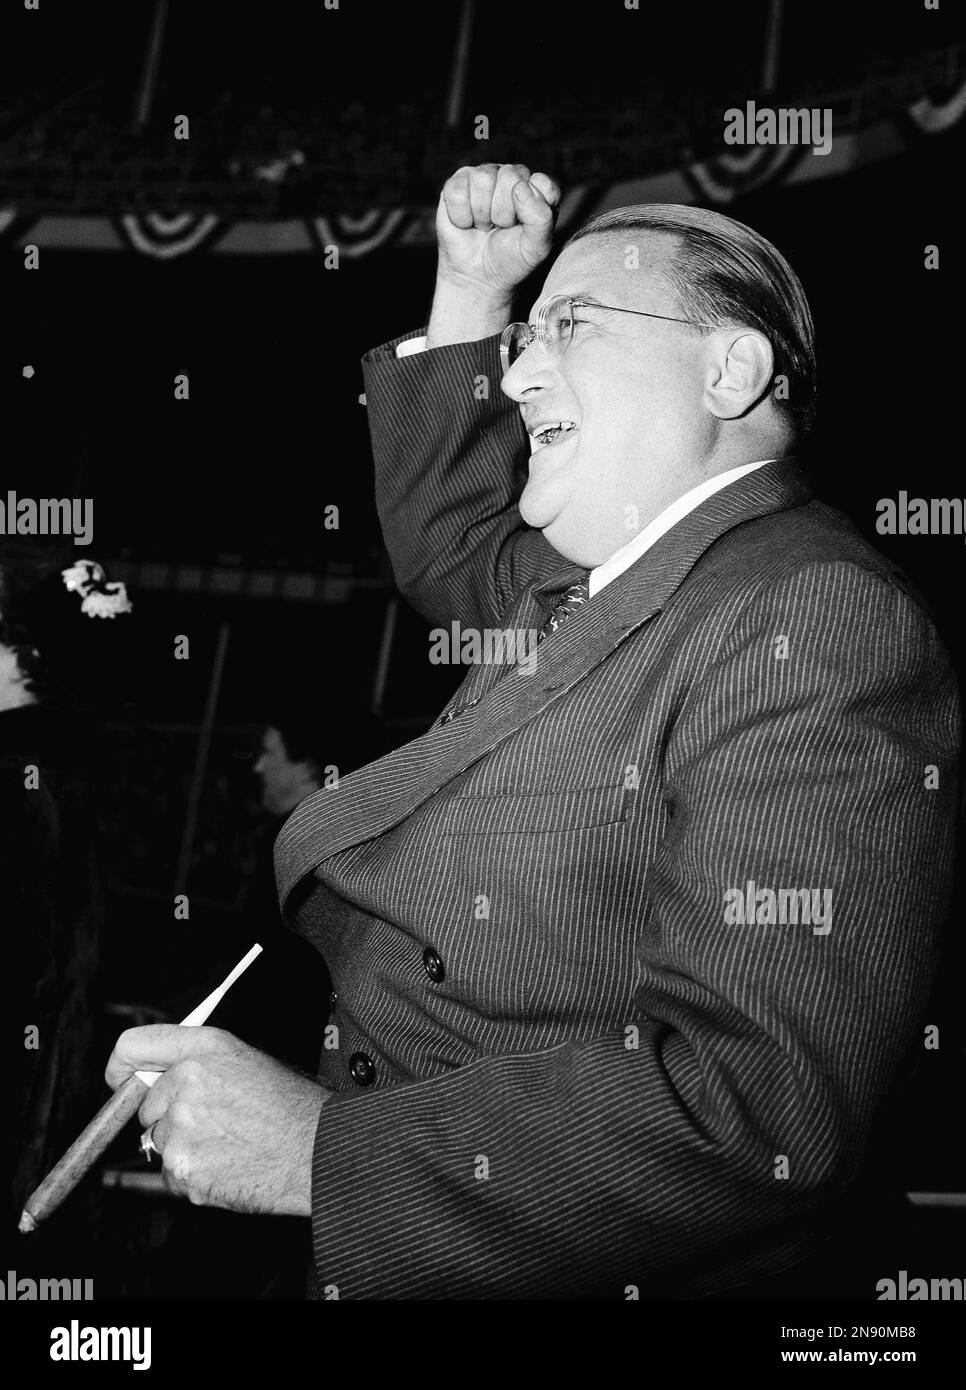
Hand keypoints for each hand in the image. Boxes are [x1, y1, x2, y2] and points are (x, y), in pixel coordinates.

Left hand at [105, 1025, 328, 1216]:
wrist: (317, 1150)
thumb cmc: (291, 1106)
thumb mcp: (247, 1060)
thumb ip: (198, 1063)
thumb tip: (161, 1079)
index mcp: (204, 1048)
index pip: (134, 1046)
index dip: (122, 1067)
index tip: (122, 1080)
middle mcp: (186, 1082)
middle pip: (148, 1108)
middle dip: (171, 1118)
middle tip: (215, 1123)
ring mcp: (182, 1128)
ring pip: (161, 1144)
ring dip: (186, 1149)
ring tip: (229, 1144)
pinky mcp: (183, 1169)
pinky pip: (172, 1176)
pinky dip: (195, 1176)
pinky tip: (229, 1164)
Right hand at [435, 162, 560, 297]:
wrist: (477, 278)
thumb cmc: (511, 260)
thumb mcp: (535, 248)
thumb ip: (540, 218)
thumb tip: (520, 187)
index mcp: (538, 189)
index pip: (541, 182)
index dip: (531, 208)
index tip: (523, 228)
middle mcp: (512, 177)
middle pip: (509, 176)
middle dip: (503, 212)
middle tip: (500, 228)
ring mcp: (484, 176)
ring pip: (482, 179)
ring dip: (482, 213)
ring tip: (484, 226)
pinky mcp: (457, 183)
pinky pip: (457, 191)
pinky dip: (461, 216)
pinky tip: (467, 223)